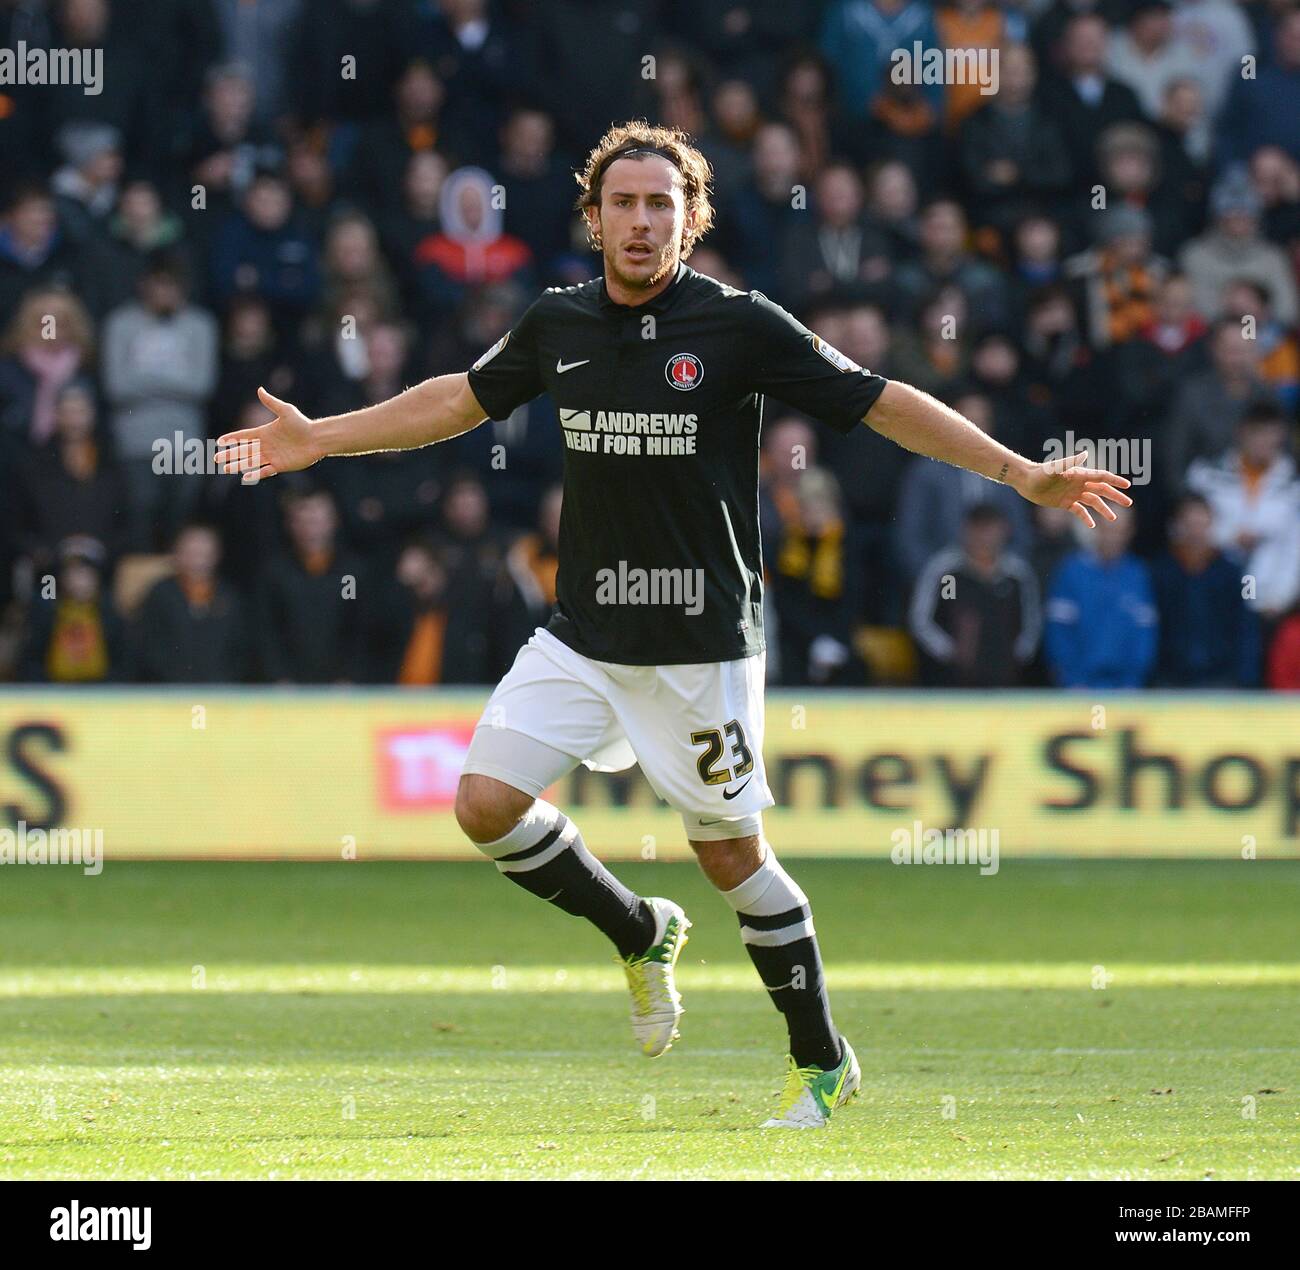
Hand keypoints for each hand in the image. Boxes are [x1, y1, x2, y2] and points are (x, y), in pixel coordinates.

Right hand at [215, 387, 321, 482]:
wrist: (317, 439)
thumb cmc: (303, 424)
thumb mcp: (286, 411)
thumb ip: (271, 402)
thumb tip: (259, 389)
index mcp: (264, 433)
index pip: (244, 436)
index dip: (232, 438)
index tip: (220, 441)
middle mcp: (266, 445)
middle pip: (243, 450)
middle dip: (230, 454)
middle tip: (216, 458)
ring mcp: (272, 456)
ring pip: (251, 461)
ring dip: (238, 464)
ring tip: (225, 468)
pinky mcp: (280, 465)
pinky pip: (265, 470)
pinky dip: (255, 473)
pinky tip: (245, 476)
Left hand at [1012, 452, 1132, 527]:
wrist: (1026, 481)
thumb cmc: (1039, 473)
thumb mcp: (1054, 468)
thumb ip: (1070, 462)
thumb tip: (1085, 454)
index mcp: (1080, 474)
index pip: (1102, 477)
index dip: (1115, 481)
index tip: (1127, 486)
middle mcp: (1079, 484)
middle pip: (1102, 490)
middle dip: (1115, 496)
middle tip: (1128, 503)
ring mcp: (1073, 494)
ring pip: (1093, 502)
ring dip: (1103, 509)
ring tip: (1113, 519)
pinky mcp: (1065, 503)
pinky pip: (1079, 511)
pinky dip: (1086, 518)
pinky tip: (1092, 525)